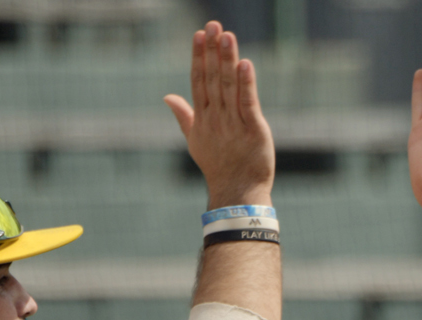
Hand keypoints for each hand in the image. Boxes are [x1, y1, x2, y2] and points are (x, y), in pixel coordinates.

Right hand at [165, 21, 275, 209]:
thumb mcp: (196, 140)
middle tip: (213, 25)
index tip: (199, 34)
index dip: (198, 56)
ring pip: (228, 86)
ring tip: (227, 36)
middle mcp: (216, 118)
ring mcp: (234, 124)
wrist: (237, 192)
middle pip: (212, 78)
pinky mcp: (253, 130)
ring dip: (227, 60)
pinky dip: (247, 84)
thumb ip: (184, 115)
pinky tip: (245, 64)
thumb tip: (167, 97)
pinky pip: (248, 103)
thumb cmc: (218, 166)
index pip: (198, 80)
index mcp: (203, 117)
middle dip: (212, 51)